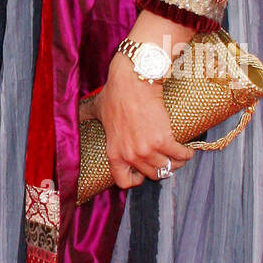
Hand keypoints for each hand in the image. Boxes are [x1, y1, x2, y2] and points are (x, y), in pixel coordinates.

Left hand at [95, 55, 195, 188]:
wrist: (133, 80)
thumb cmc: (115, 93)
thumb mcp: (97, 108)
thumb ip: (87, 115)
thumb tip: (76, 113)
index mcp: (113, 152)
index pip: (124, 182)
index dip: (136, 179)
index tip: (143, 171)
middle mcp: (130, 155)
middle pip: (152, 175)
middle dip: (159, 168)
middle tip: (164, 158)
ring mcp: (147, 149)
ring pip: (167, 168)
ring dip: (175, 163)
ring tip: (177, 155)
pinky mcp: (163, 139)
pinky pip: (180, 156)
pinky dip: (186, 154)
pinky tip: (186, 150)